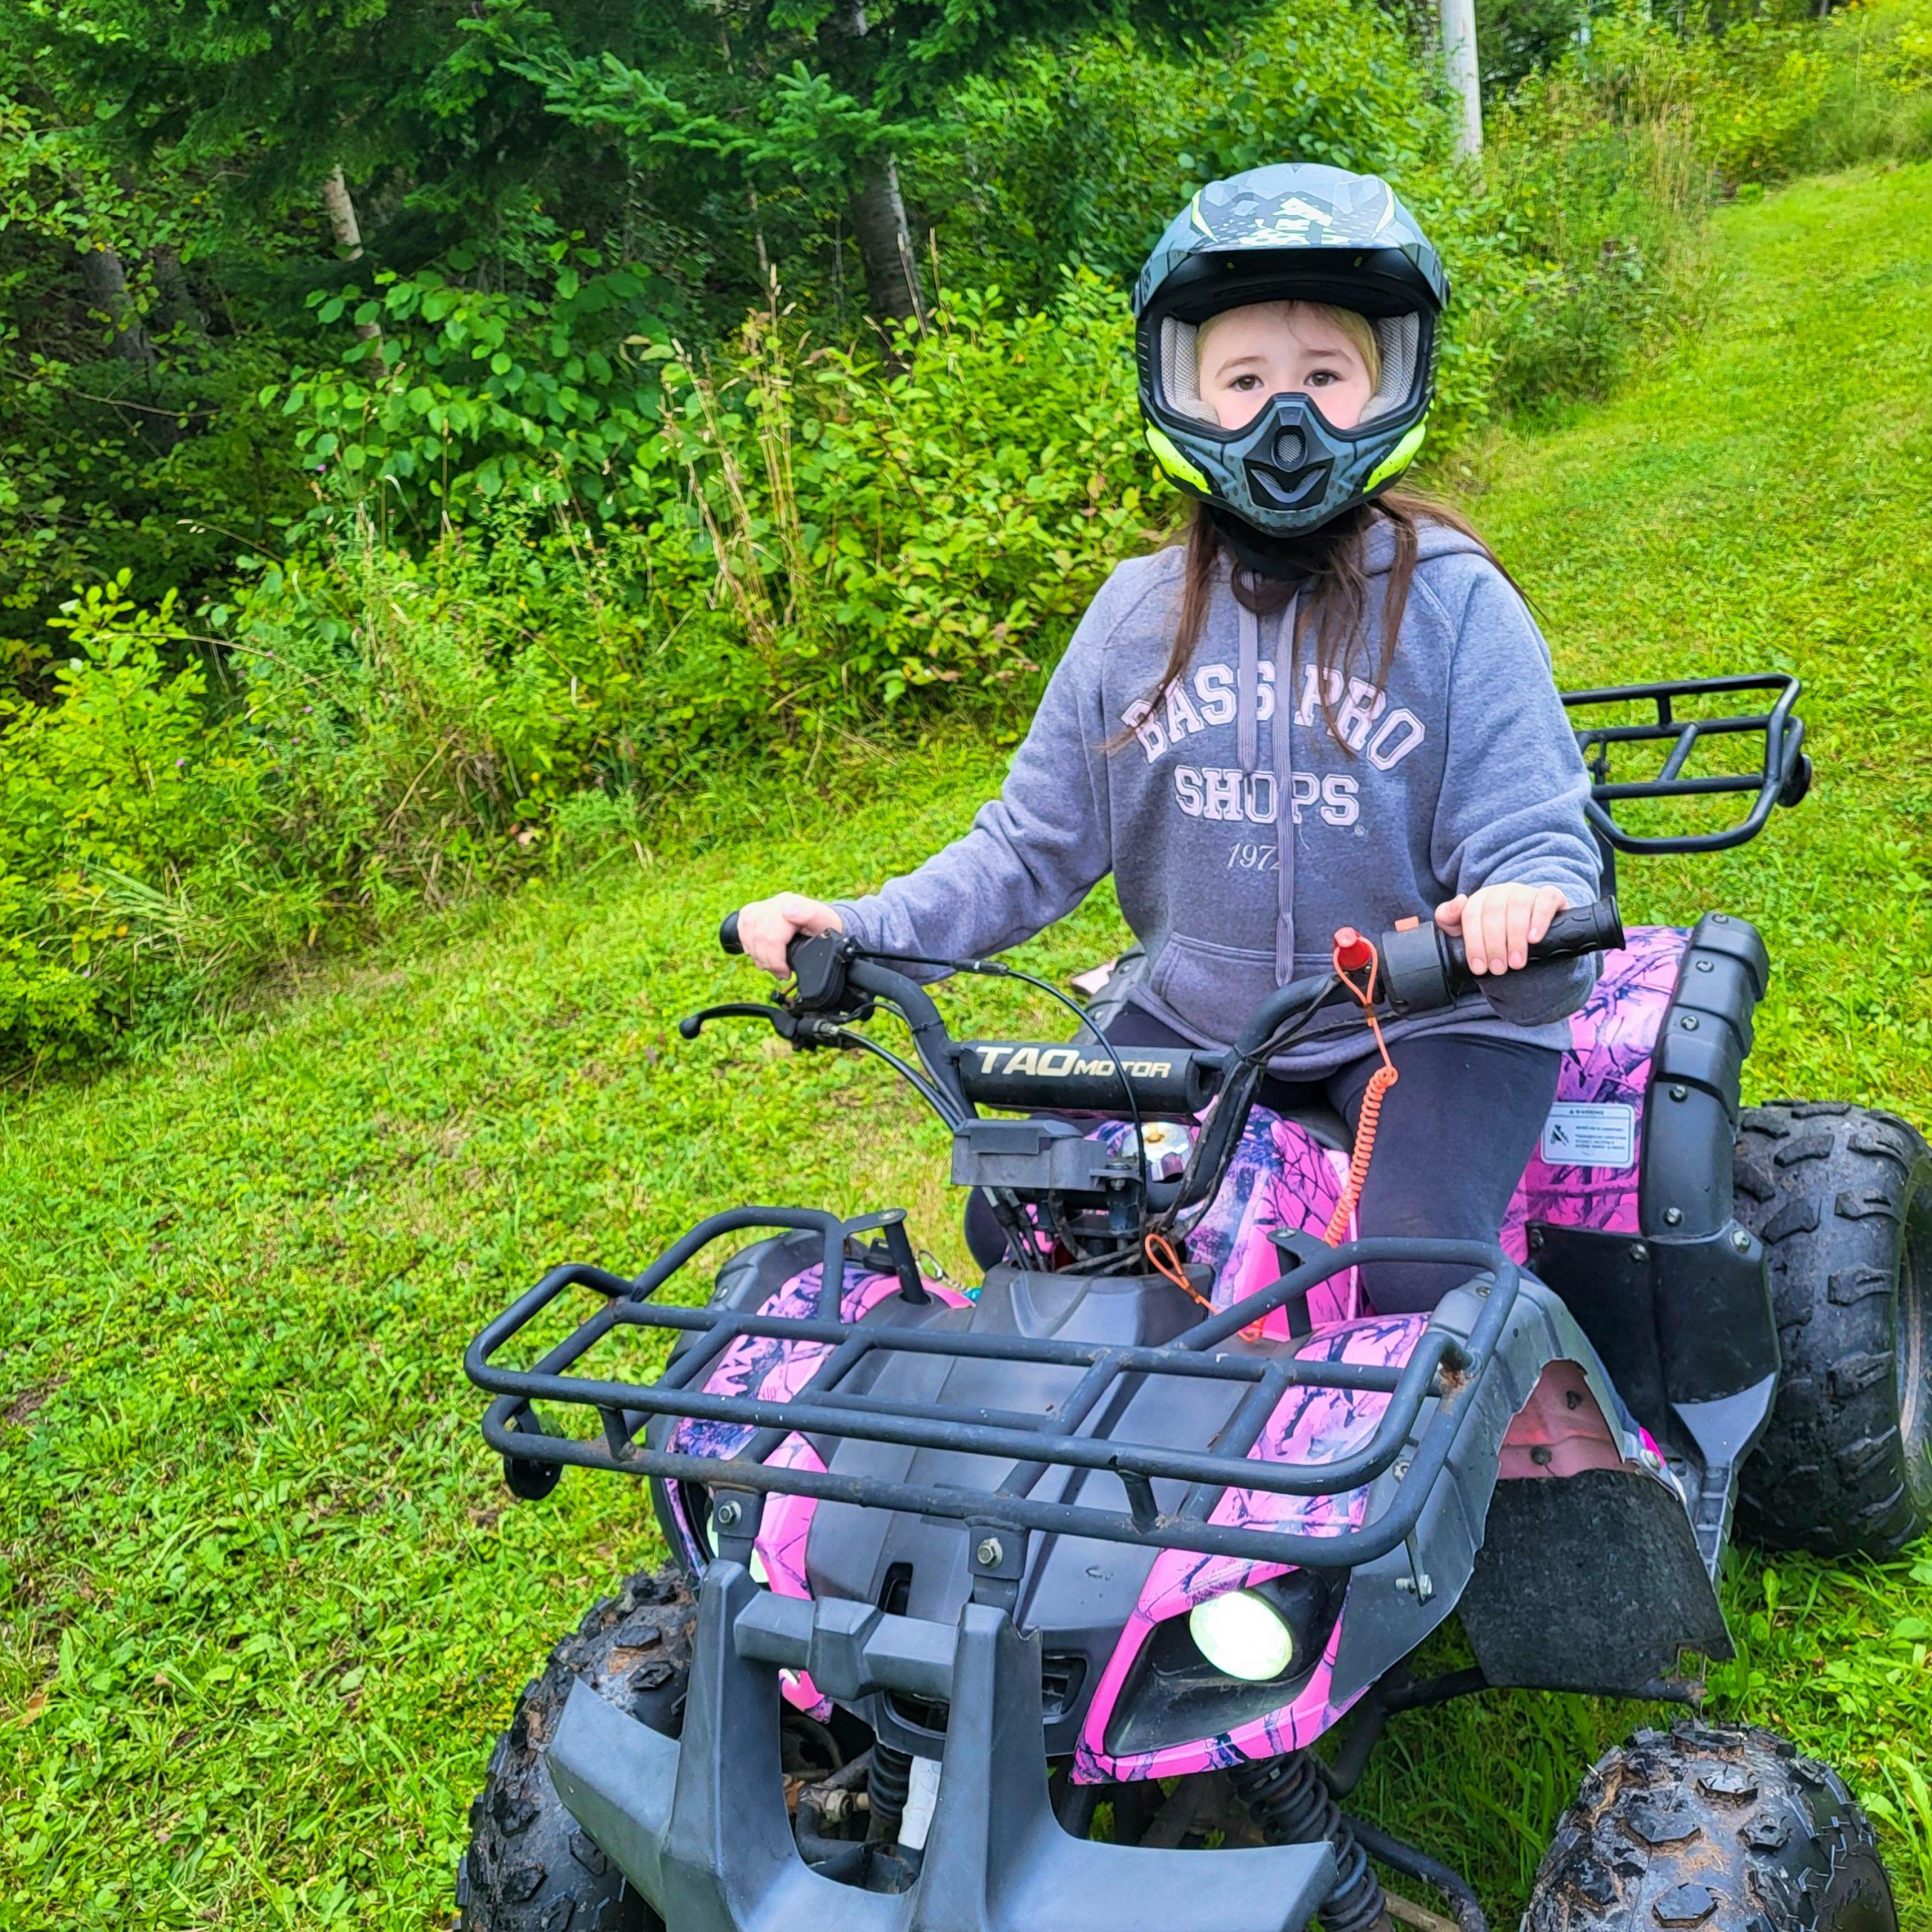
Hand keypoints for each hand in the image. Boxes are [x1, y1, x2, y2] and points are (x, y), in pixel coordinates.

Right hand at [736, 893, 843, 976]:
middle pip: (759, 938)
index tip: (786, 973)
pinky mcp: (755, 910)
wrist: (823, 923)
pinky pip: (742, 926)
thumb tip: (787, 911)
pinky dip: (747, 943)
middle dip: (768, 962)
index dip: (776, 960)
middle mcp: (777, 902)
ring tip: (770, 965)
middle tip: (780, 973)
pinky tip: (757, 951)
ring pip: (748, 933)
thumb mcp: (827, 924)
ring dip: (757, 955)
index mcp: (793, 903)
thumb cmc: (826, 927)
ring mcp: (766, 905)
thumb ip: (810, 915)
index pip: (772, 937)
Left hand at [1434, 883, 1568, 976]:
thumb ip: (1449, 918)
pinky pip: (1546, 900)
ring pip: (1518, 905)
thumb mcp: (1466, 930)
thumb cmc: (1496, 935)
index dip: (1474, 943)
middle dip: (1494, 944)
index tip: (1479, 967)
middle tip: (1499, 969)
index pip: (1471, 914)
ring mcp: (1526, 891)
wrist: (1532, 935)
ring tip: (1516, 963)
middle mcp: (1502, 891)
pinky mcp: (1550, 896)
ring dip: (1515, 936)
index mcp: (1480, 898)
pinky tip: (1534, 939)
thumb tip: (1458, 902)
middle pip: (1493, 911)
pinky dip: (1540, 919)